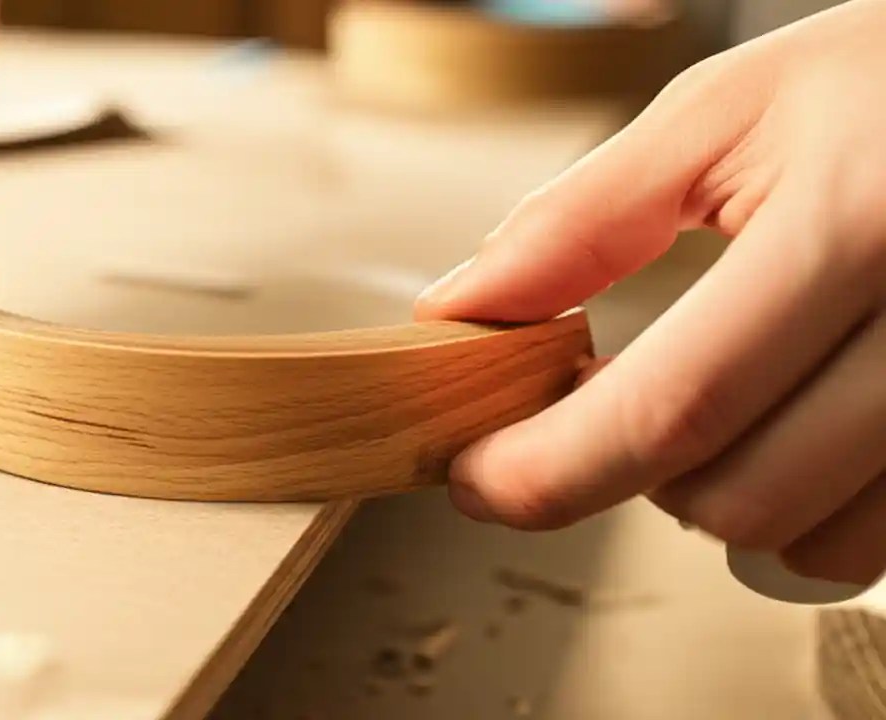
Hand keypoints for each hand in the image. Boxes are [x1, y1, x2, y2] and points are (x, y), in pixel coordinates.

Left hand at [417, 0, 885, 584]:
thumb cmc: (883, 84)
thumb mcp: (726, 112)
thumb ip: (582, 217)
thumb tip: (463, 307)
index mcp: (857, 225)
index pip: (673, 405)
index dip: (549, 467)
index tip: (476, 476)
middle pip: (736, 496)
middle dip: (628, 475)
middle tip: (596, 408)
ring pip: (805, 542)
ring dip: (716, 494)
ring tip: (709, 399)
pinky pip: (872, 543)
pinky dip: (801, 508)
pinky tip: (783, 425)